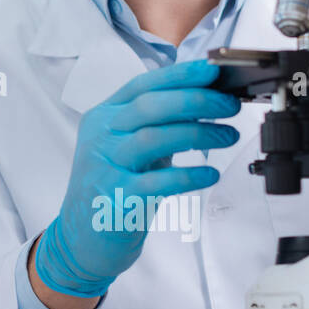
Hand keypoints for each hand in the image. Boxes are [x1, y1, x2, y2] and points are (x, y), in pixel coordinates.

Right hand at [34, 59, 240, 297]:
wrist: (80, 238)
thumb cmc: (111, 187)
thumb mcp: (127, 146)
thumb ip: (156, 124)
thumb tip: (203, 99)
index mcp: (104, 117)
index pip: (142, 86)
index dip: (179, 75)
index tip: (212, 70)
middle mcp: (101, 137)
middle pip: (149, 106)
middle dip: (196, 100)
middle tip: (229, 104)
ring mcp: (106, 167)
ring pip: (153, 138)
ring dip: (198, 133)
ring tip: (228, 135)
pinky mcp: (117, 198)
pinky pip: (158, 182)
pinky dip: (189, 175)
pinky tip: (210, 174)